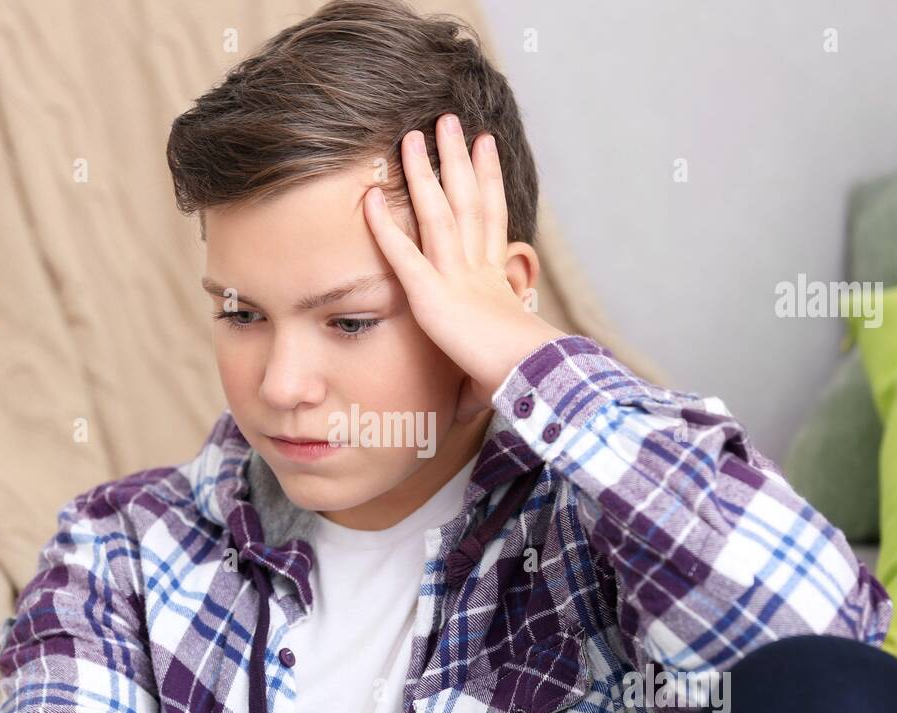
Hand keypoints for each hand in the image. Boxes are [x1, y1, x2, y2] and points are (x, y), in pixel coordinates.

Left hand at [363, 112, 564, 421]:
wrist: (527, 377)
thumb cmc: (520, 380)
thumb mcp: (497, 367)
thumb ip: (478, 375)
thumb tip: (468, 407)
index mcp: (496, 280)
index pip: (491, 219)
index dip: (488, 179)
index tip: (485, 146)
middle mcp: (478, 268)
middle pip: (468, 200)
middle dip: (458, 159)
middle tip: (450, 120)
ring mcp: (455, 275)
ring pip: (439, 212)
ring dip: (425, 172)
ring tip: (416, 133)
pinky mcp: (430, 293)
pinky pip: (401, 253)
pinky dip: (383, 226)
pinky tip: (368, 197)